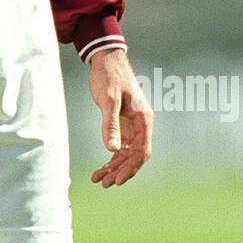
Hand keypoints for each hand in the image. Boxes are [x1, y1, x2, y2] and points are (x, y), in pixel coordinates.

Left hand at [88, 48, 152, 187]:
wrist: (106, 58)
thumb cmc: (109, 76)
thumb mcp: (109, 99)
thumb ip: (111, 124)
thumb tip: (113, 150)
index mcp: (143, 119)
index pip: (142, 151)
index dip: (131, 168)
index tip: (118, 180)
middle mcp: (141, 124)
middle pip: (134, 156)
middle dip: (120, 171)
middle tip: (104, 183)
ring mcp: (132, 125)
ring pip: (126, 153)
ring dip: (114, 167)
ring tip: (99, 179)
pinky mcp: (122, 123)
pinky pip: (119, 146)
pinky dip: (110, 158)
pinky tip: (101, 167)